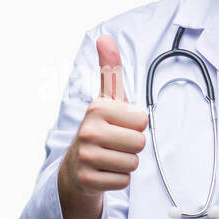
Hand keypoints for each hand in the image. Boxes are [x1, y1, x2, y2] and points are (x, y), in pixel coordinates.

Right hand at [59, 34, 148, 205]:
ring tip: (109, 157)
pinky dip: (118, 179)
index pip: (142, 121)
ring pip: (133, 163)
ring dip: (125, 163)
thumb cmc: (99, 129)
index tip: (118, 126)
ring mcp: (86, 157)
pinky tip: (104, 172)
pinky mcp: (88, 180)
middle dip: (132, 146)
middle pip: (140, 143)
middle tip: (114, 144)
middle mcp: (88, 131)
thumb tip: (105, 36)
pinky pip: (124, 181)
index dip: (135, 126)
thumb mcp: (106, 99)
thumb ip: (110, 70)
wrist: (76, 167)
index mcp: (97, 109)